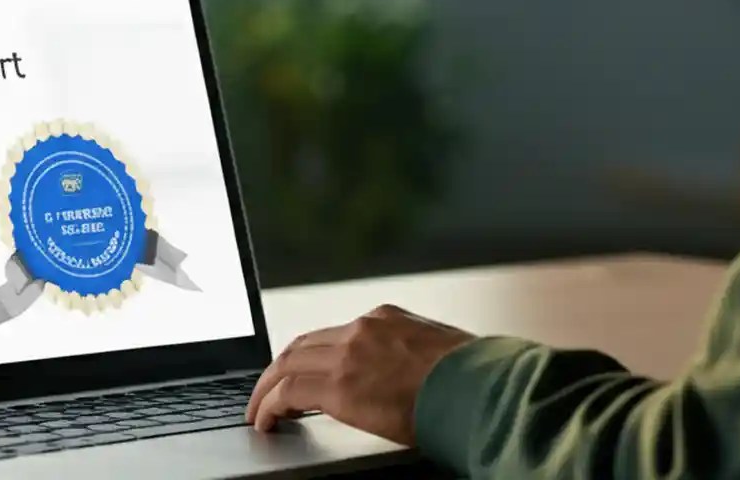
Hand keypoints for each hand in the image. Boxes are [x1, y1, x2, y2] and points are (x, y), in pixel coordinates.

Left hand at [246, 304, 474, 444]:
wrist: (480, 386)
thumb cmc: (472, 376)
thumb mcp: (439, 351)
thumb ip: (411, 357)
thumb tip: (409, 376)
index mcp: (386, 319)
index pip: (334, 334)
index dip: (311, 355)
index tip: (301, 371)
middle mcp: (362, 329)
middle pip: (303, 344)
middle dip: (281, 368)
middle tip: (267, 390)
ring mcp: (348, 354)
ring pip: (288, 364)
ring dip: (268, 387)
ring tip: (258, 409)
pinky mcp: (340, 385)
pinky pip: (288, 391)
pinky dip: (269, 404)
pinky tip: (265, 420)